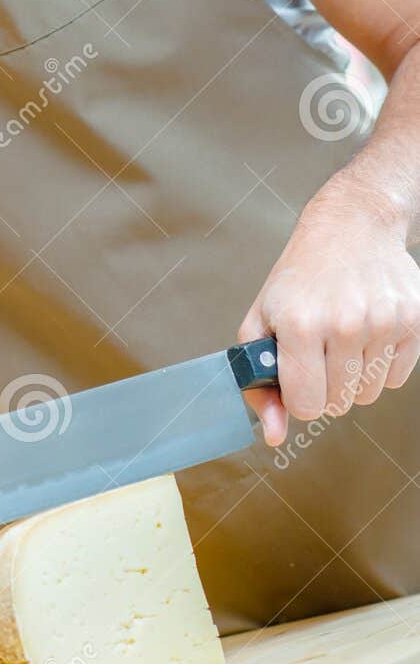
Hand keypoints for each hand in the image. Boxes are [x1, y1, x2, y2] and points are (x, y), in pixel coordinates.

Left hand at [237, 191, 419, 446]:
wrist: (351, 226)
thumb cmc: (301, 277)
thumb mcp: (262, 320)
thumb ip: (259, 383)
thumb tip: (273, 437)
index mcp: (300, 324)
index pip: (305, 406)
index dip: (298, 396)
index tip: (297, 373)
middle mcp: (344, 323)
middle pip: (338, 404)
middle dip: (324, 387)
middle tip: (318, 351)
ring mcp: (384, 322)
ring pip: (368, 395)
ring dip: (353, 378)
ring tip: (342, 339)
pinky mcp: (415, 322)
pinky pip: (397, 379)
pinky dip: (380, 366)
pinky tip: (367, 332)